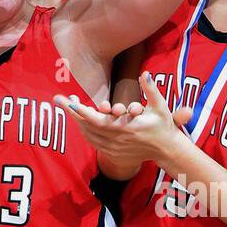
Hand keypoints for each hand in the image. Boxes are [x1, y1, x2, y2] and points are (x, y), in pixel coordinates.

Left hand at [54, 73, 192, 169]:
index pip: (97, 119)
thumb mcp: (160, 107)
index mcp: (126, 127)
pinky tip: (79, 121)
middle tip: (59, 99)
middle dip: (72, 112)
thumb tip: (145, 73)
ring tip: (69, 106)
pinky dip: (84, 131)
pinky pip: (92, 142)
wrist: (166, 150)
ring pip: (88, 134)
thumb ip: (151, 90)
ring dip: (76, 120)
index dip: (82, 111)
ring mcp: (113, 148)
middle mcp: (117, 139)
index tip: (70, 101)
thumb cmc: (163, 126)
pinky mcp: (112, 153)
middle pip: (86, 126)